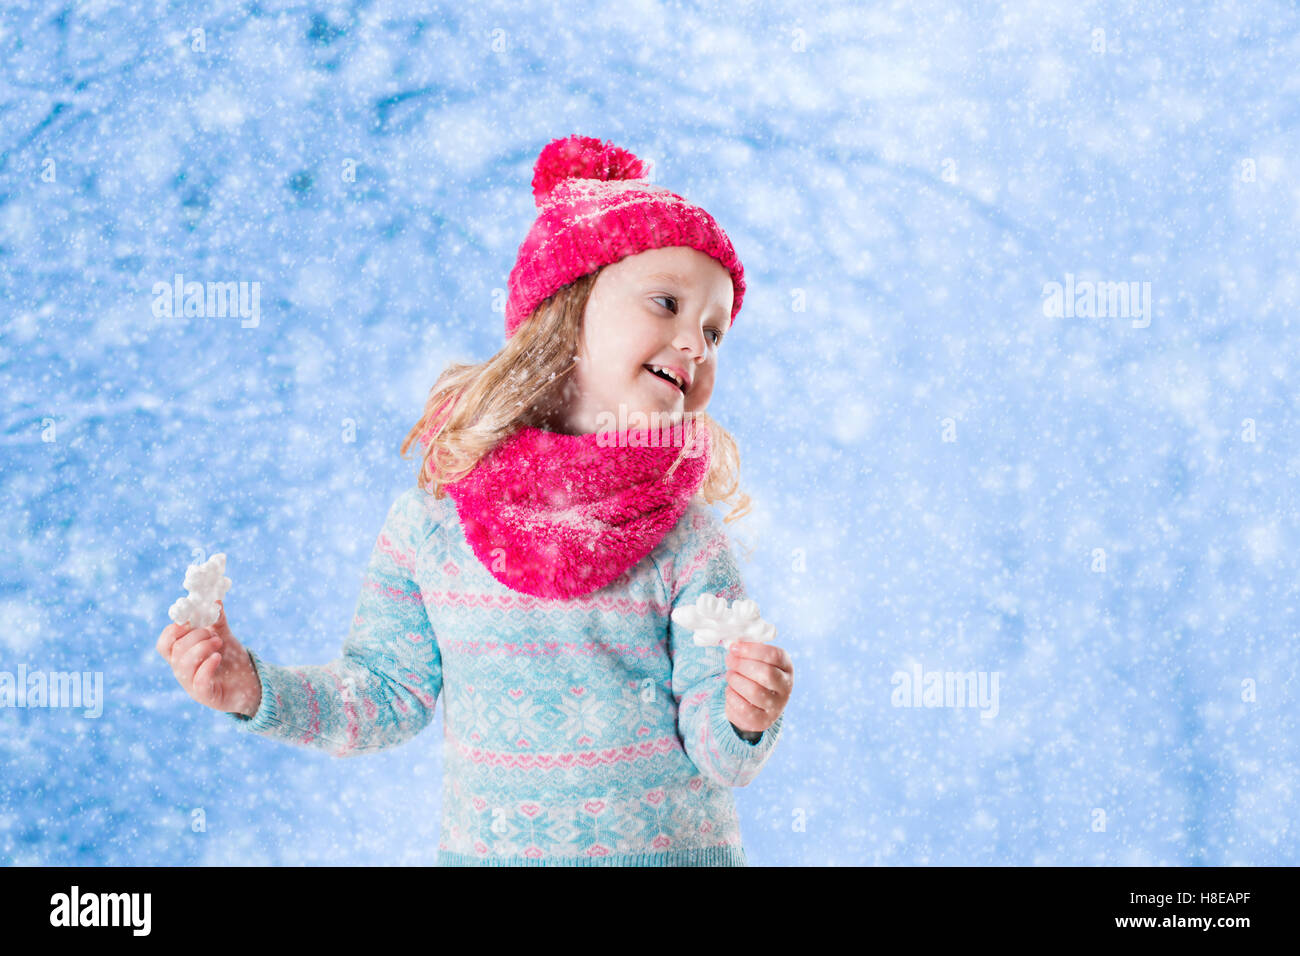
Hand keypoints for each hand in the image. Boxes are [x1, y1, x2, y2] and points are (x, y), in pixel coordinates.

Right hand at [156, 599, 260, 715]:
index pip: (165, 643)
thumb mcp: (223, 636)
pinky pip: (199, 682)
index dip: (173, 630)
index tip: (192, 620)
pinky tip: (217, 657)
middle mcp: (183, 670)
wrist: (250, 682)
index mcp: (182, 655)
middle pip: (175, 650)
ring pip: (184, 665)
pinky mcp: (206, 696)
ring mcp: (192, 685)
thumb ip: (217, 620)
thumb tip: (215, 600)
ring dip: (202, 648)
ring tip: (219, 643)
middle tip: (214, 635)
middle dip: (195, 636)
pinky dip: (207, 666)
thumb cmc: (231, 659)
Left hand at [724, 641, 792, 733]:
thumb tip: (734, 645)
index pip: (775, 655)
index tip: (734, 647)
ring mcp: (776, 706)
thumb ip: (748, 650)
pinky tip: (731, 690)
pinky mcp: (763, 721)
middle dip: (742, 665)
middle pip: (766, 674)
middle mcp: (786, 688)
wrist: (755, 706)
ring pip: (754, 691)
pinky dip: (732, 696)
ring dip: (736, 680)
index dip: (752, 649)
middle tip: (729, 660)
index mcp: (787, 668)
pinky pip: (744, 708)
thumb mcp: (756, 660)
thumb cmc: (754, 675)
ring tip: (730, 675)